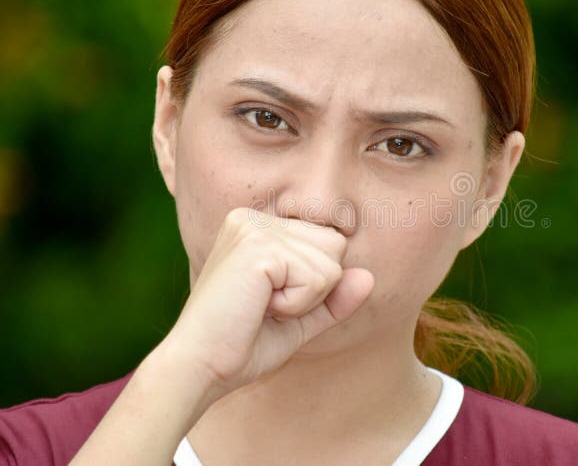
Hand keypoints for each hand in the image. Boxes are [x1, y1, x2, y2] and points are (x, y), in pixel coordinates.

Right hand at [161, 206, 373, 400]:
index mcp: (258, 227)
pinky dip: (298, 304)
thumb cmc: (242, 344)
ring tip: (262, 307)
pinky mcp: (259, 247)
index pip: (327, 242)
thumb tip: (369, 277)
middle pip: (335, 245)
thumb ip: (334, 298)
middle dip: (315, 288)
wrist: (200, 367)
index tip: (270, 302)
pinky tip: (260, 307)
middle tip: (268, 306)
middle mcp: (254, 218)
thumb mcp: (300, 319)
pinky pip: (318, 277)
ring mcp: (255, 228)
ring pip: (330, 263)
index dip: (314, 285)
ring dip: (305, 299)